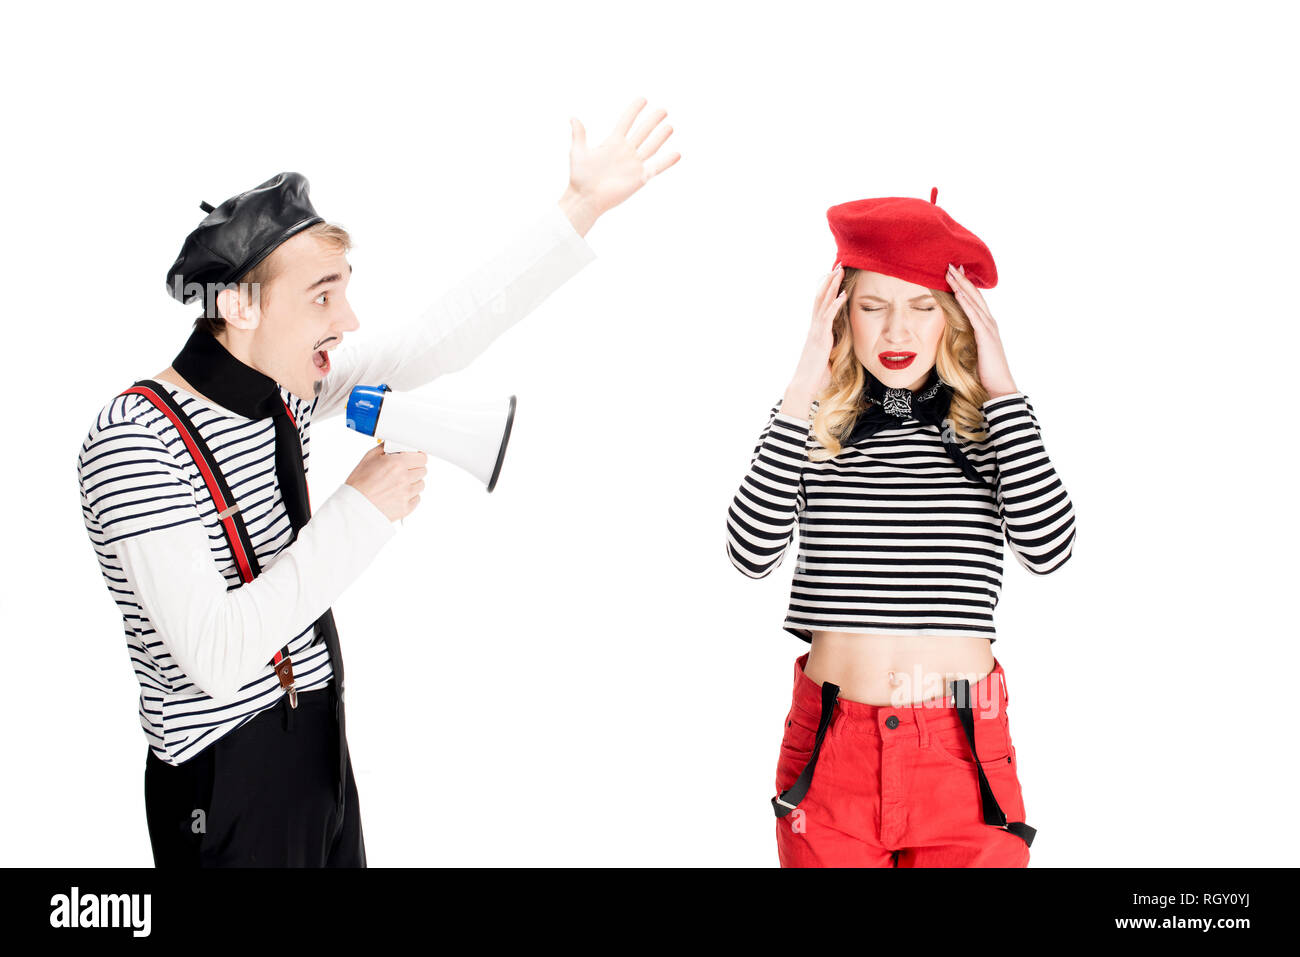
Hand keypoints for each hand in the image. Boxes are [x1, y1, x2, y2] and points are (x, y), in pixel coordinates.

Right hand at [345, 442, 427, 521]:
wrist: (354, 506)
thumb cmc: (358, 484)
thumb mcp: (368, 458)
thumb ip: (385, 448)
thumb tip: (394, 444)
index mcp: (397, 464)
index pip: (422, 458)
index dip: (417, 457)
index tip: (414, 459)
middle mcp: (404, 478)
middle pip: (423, 470)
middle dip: (414, 469)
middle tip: (403, 471)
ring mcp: (406, 494)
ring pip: (420, 484)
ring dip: (412, 483)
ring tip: (398, 484)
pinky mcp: (406, 507)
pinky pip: (417, 498)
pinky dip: (410, 496)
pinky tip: (398, 494)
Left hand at [558, 96, 679, 234]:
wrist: (586, 198)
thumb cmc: (580, 178)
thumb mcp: (578, 153)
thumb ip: (579, 135)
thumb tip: (573, 118)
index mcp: (612, 143)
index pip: (626, 121)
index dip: (634, 110)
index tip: (643, 99)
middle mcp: (625, 151)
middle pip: (643, 132)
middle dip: (653, 120)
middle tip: (663, 110)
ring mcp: (633, 164)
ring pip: (651, 146)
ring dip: (660, 136)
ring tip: (669, 126)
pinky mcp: (639, 178)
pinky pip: (656, 168)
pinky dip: (666, 162)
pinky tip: (677, 154)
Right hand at [784, 263, 844, 413]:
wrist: (804, 384)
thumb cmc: (815, 375)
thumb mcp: (827, 358)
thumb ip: (833, 349)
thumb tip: (839, 348)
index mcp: (817, 330)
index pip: (822, 304)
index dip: (828, 290)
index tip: (835, 276)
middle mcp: (815, 326)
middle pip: (821, 297)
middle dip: (829, 281)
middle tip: (838, 265)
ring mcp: (816, 330)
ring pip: (823, 302)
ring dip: (832, 286)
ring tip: (839, 271)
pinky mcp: (820, 337)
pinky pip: (828, 316)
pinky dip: (836, 304)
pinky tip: (843, 293)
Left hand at [946, 263, 1017, 399]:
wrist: (998, 386)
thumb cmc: (985, 370)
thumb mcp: (973, 349)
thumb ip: (966, 337)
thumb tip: (954, 331)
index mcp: (986, 324)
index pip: (974, 299)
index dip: (965, 284)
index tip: (954, 272)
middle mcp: (989, 322)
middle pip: (974, 295)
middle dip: (962, 279)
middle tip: (950, 264)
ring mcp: (989, 328)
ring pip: (974, 301)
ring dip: (961, 285)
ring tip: (950, 272)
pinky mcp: (985, 336)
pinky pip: (974, 316)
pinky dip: (965, 303)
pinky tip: (957, 292)